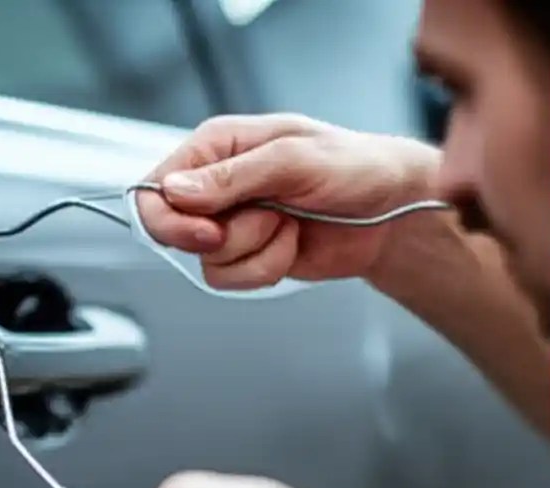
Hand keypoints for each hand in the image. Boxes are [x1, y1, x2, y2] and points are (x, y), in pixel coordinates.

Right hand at [136, 113, 444, 290]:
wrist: (392, 211)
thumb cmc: (355, 167)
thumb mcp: (297, 160)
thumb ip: (236, 176)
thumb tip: (176, 191)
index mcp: (219, 146)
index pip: (157, 185)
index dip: (170, 216)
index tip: (208, 229)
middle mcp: (218, 185)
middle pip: (172, 229)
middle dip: (220, 237)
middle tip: (261, 225)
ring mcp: (235, 223)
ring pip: (207, 260)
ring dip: (255, 251)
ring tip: (289, 223)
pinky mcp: (252, 254)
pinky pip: (233, 278)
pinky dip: (266, 269)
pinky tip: (293, 245)